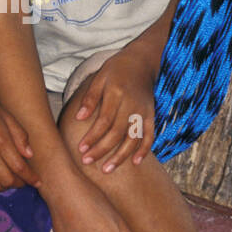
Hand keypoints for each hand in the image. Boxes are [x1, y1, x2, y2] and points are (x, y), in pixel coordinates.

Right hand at [0, 94, 40, 192]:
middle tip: (23, 179)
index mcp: (0, 140)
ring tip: (8, 178)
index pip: (19, 168)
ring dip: (4, 186)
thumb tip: (29, 156)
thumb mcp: (6, 116)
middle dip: (19, 183)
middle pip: (8, 181)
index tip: (38, 182)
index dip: (31, 178)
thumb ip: (20, 136)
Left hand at [73, 51, 156, 171]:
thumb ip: (90, 98)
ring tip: (106, 170)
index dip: (93, 137)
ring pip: (133, 138)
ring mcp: (144, 111)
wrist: (143, 61)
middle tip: (87, 162)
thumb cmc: (117, 70)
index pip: (104, 120)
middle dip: (102, 149)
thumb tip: (79, 118)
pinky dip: (144, 149)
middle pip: (117, 132)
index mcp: (117, 93)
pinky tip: (136, 163)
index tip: (81, 149)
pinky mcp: (152, 115)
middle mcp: (132, 104)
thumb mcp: (100, 77)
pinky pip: (149, 135)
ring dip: (120, 156)